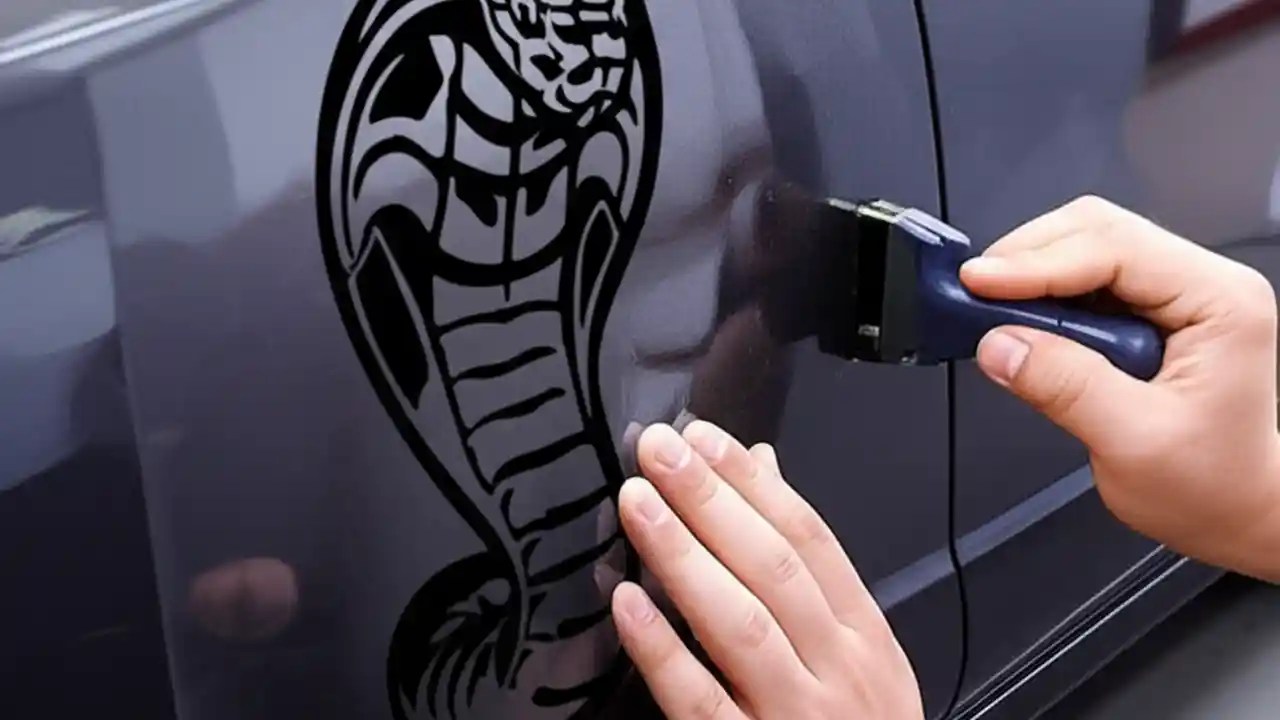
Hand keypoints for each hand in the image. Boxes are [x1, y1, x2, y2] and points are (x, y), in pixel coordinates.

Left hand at [610, 421, 923, 718]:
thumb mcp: (854, 648)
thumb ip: (810, 563)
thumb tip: (766, 469)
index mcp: (862, 634)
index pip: (809, 538)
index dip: (751, 483)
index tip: (702, 437)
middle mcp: (836, 670)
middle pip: (772, 569)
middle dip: (712, 501)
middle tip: (658, 450)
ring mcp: (797, 716)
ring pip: (739, 625)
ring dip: (684, 556)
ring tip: (638, 502)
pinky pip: (700, 701)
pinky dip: (662, 651)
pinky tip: (627, 604)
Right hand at [960, 195, 1279, 579]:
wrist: (1238, 513)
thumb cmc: (1214, 486)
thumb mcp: (1133, 443)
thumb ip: (1065, 388)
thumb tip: (1001, 345)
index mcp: (1219, 301)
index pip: (1114, 249)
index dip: (1037, 262)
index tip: (979, 284)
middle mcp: (1201, 284)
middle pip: (1095, 231)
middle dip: (1027, 258)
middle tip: (973, 296)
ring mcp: (1174, 295)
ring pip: (1084, 249)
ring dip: (1030, 277)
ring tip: (991, 315)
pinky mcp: (1146, 312)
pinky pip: (1082, 282)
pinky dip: (1040, 296)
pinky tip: (1019, 324)